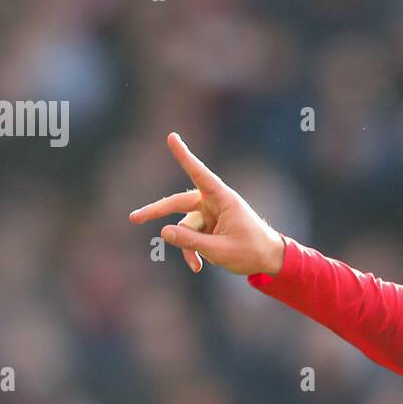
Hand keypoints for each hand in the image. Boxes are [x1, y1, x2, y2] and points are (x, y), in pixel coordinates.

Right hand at [129, 132, 285, 275]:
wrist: (269, 260)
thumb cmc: (251, 251)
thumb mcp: (219, 250)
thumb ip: (191, 242)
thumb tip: (163, 231)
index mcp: (223, 199)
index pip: (199, 174)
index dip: (184, 156)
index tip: (171, 137)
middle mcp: (215, 202)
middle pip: (179, 203)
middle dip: (157, 212)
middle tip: (133, 218)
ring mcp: (211, 214)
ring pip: (186, 227)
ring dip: (187, 246)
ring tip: (196, 266)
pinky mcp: (210, 226)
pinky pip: (192, 236)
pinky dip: (192, 250)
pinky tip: (197, 266)